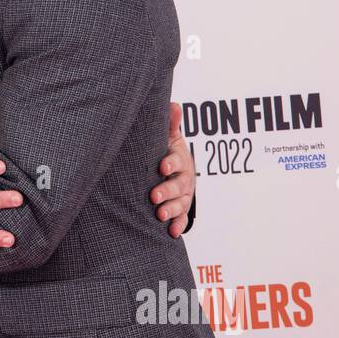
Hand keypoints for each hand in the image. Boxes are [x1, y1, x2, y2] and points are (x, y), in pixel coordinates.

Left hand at [151, 101, 195, 237]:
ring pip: (181, 204)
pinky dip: (177, 226)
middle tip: (154, 196)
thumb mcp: (168, 138)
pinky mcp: (181, 209)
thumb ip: (170, 124)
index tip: (162, 167)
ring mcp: (184, 195)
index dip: (171, 163)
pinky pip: (182, 219)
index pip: (177, 160)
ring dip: (172, 210)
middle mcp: (184, 178)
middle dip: (168, 191)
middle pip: (179, 185)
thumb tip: (173, 104)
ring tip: (159, 214)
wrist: (174, 171)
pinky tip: (170, 233)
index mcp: (179, 160)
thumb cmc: (166, 152)